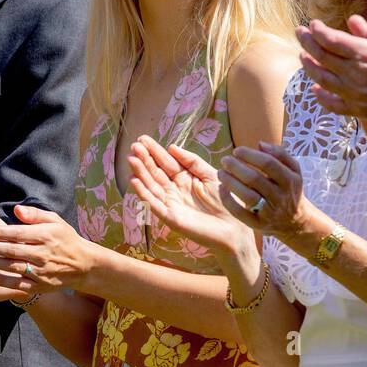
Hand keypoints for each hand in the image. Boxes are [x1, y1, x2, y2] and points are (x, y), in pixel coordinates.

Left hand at [0, 201, 94, 291]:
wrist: (83, 264)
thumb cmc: (64, 238)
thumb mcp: (54, 221)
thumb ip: (35, 214)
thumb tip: (16, 210)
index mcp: (45, 235)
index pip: (19, 233)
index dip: (0, 233)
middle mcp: (43, 254)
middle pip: (13, 250)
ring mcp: (41, 271)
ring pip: (13, 267)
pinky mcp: (40, 286)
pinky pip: (18, 284)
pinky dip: (3, 280)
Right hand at [127, 135, 256, 256]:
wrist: (235, 227)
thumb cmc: (226, 200)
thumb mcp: (210, 175)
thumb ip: (192, 161)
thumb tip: (171, 146)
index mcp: (185, 178)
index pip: (166, 162)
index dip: (155, 151)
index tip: (143, 139)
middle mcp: (175, 190)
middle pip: (156, 172)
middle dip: (145, 159)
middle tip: (134, 145)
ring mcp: (171, 203)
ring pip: (152, 185)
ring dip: (141, 172)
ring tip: (132, 158)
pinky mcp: (170, 217)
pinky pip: (153, 203)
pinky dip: (143, 193)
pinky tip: (134, 180)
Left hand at [217, 141, 312, 242]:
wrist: (295, 222)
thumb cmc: (289, 189)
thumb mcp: (293, 170)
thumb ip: (280, 154)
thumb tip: (260, 144)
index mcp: (290, 180)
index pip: (269, 164)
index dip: (250, 155)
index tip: (237, 151)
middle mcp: (280, 197)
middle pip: (255, 179)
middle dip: (236, 167)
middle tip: (225, 160)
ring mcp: (270, 212)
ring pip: (247, 196)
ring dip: (230, 182)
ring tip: (220, 172)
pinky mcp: (259, 224)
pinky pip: (240, 214)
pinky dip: (228, 201)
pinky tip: (222, 188)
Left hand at [297, 0, 366, 124]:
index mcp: (365, 53)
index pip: (330, 39)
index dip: (317, 30)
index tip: (312, 23)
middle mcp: (354, 73)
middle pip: (321, 56)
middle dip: (307, 42)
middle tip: (300, 33)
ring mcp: (353, 93)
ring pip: (321, 78)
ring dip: (309, 65)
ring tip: (303, 56)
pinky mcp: (358, 110)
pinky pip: (332, 104)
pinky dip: (321, 96)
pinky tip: (316, 89)